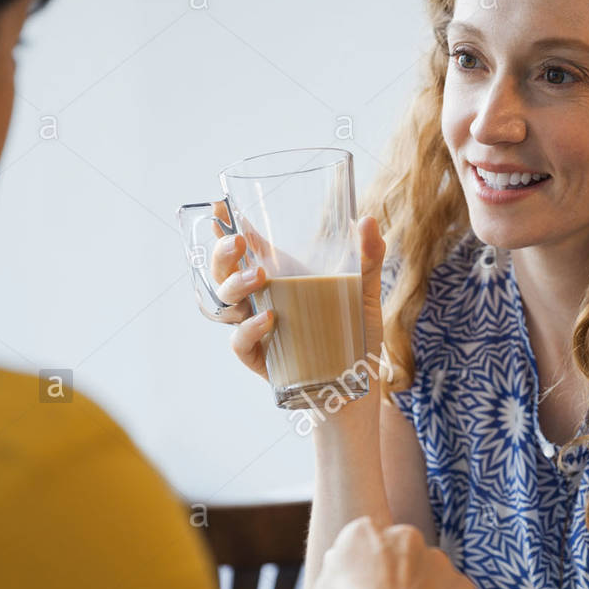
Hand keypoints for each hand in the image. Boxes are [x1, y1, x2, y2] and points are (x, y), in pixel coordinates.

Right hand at [208, 206, 387, 383]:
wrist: (359, 384)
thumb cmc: (356, 335)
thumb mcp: (365, 292)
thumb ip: (369, 258)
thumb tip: (369, 221)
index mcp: (278, 278)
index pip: (243, 249)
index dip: (225, 225)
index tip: (220, 204)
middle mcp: (260, 301)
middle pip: (222, 273)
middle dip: (223, 254)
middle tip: (239, 243)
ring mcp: (256, 329)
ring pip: (224, 305)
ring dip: (234, 286)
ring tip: (259, 277)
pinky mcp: (260, 359)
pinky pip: (239, 343)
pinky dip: (249, 330)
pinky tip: (268, 319)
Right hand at [313, 516, 476, 588]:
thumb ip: (335, 569)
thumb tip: (340, 560)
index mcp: (365, 532)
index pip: (368, 541)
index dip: (368, 568)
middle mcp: (405, 536)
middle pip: (404, 553)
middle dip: (400, 575)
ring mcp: (438, 561)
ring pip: (433, 575)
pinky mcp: (462, 587)